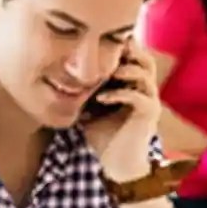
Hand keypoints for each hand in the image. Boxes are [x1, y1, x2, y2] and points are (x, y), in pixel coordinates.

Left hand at [83, 40, 161, 181]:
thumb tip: (57, 73)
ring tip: (108, 71)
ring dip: (126, 69)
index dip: (120, 47)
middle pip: (145, 59)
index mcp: (133, 84)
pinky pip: (138, 97)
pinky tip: (102, 98)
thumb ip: (83, 89)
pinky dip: (119, 94)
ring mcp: (150, 101)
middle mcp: (146, 89)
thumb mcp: (89, 106)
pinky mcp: (149, 114)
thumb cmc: (102, 135)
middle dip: (128, 52)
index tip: (98, 42)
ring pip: (146, 73)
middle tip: (107, 50)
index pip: (134, 56)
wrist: (117, 165)